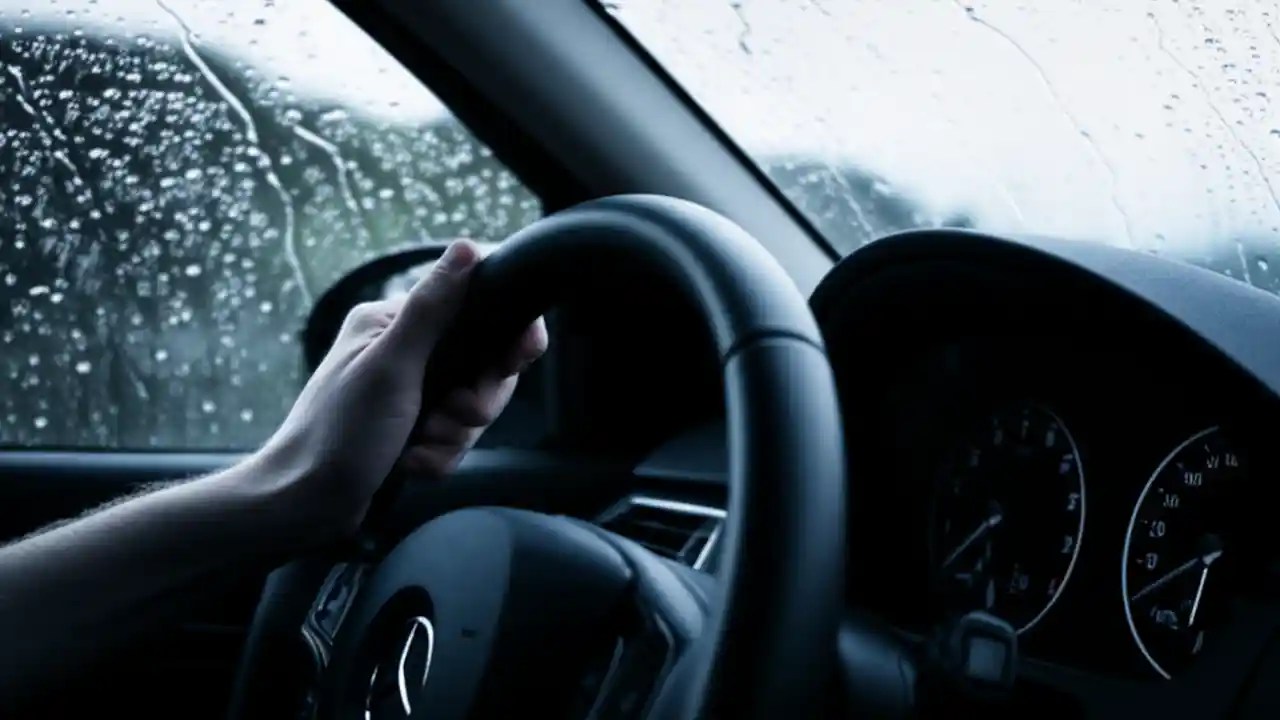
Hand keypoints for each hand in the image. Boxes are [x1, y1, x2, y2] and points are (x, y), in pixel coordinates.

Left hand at [258, 240, 545, 540]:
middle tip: (452, 417)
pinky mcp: (411, 428)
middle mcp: (403, 350)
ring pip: (472, 407)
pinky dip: (439, 456)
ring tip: (420, 446)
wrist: (304, 505)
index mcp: (393, 322)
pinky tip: (410, 463)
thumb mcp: (390, 366)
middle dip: (473, 401)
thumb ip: (431, 309)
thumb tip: (465, 247)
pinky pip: (454, 438)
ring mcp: (409, 390)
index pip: (473, 306)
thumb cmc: (337, 432)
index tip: (518, 359)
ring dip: (453, 436)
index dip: (507, 332)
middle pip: (483, 365)